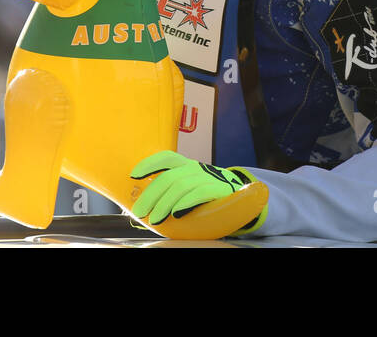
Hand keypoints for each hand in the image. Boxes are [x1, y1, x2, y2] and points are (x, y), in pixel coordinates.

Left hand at [129, 151, 258, 224]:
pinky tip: (176, 213)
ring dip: (164, 203)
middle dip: (151, 195)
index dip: (149, 164)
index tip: (134, 175)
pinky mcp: (219, 189)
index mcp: (187, 166)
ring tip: (156, 219)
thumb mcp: (188, 191)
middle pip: (168, 177)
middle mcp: (196, 168)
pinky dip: (185, 202)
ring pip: (180, 185)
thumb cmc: (208, 200)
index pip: (166, 158)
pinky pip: (199, 193)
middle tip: (140, 211)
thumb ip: (169, 194)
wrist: (242, 202)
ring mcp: (208, 177)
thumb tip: (140, 205)